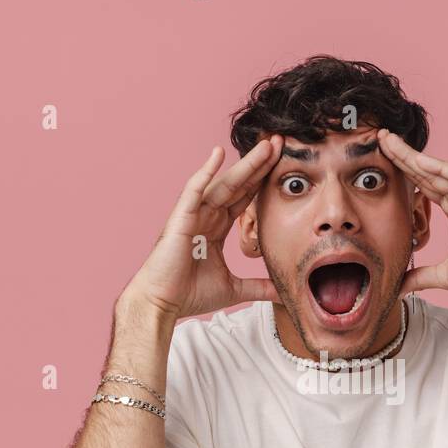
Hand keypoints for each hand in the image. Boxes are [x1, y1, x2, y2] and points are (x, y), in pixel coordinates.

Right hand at [122, 135, 283, 319]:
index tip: (283, 164)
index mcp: (216, 228)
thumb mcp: (234, 289)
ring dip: (245, 164)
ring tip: (265, 145)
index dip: (262, 181)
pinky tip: (218, 154)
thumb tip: (284, 292)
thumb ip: (259, 287)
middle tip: (280, 143)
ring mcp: (193, 214)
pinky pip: (194, 190)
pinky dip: (206, 171)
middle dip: (259, 164)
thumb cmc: (189, 294)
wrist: (163, 304)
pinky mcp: (181, 218)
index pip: (245, 199)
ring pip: (224, 183)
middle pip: (239, 185)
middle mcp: (206, 216)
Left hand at [376, 128, 447, 298]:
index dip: (404, 173)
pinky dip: (441, 168)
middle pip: (429, 173)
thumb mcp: (445, 275)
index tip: (382, 161)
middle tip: (381, 139)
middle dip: (405, 157)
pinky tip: (420, 160)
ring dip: (416, 157)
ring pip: (442, 171)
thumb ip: (421, 277)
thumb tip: (398, 287)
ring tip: (392, 143)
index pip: (425, 187)